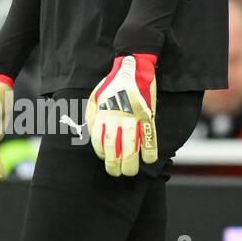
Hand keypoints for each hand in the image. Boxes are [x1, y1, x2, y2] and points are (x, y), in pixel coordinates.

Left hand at [86, 53, 157, 176]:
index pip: (100, 140)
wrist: (132, 66)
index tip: (105, 159)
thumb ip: (92, 115)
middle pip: (114, 146)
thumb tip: (91, 133)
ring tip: (130, 172)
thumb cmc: (112, 84)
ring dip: (130, 162)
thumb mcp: (94, 97)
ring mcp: (133, 116)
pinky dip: (150, 149)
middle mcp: (117, 117)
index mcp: (103, 113)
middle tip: (116, 174)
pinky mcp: (147, 114)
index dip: (102, 153)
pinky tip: (149, 160)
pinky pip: (149, 135)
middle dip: (114, 164)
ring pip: (131, 145)